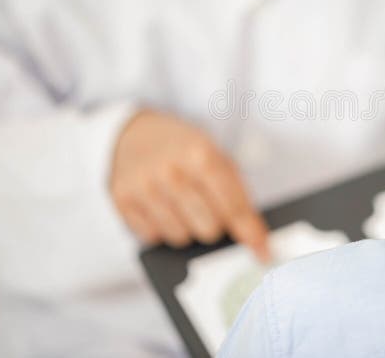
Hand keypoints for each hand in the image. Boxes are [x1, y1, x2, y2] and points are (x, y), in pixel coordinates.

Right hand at [110, 110, 269, 260]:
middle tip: (209, 208)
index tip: (262, 251)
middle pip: (209, 229)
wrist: (134, 133)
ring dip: (187, 227)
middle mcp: (171, 171)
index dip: (250, 232)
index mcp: (201, 155)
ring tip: (183, 203)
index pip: (233, 207)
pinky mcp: (121, 200)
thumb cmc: (184, 149)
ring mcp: (143, 186)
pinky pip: (153, 237)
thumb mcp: (216, 156)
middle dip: (215, 224)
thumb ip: (236, 192)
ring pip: (181, 237)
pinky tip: (161, 206)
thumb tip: (254, 237)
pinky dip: (161, 227)